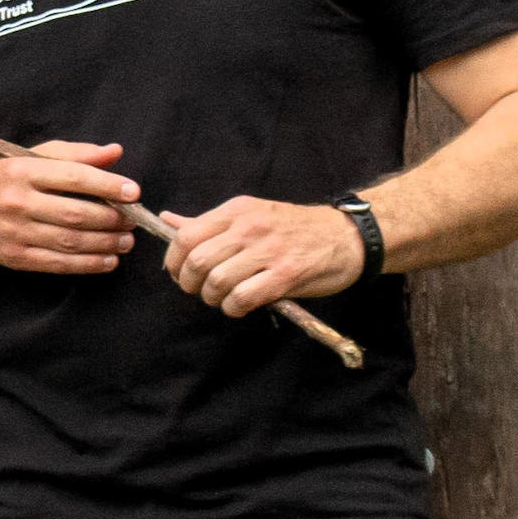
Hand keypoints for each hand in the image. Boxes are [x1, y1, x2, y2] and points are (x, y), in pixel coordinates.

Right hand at [0, 140, 142, 274]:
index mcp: (21, 171)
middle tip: (133, 220)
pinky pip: (59, 264)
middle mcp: (15, 202)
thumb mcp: (36, 158)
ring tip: (126, 240)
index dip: (107, 185)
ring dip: (106, 243)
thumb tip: (115, 152)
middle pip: (75, 214)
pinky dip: (89, 264)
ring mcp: (14, 233)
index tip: (133, 192)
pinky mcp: (16, 258)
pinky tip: (109, 260)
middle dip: (112, 219)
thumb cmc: (13, 181)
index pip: (73, 177)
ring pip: (70, 241)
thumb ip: (76, 154)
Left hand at [160, 194, 367, 314]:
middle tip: (201, 290)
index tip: (181, 274)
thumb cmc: (295, 229)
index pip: (186, 236)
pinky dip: (234, 308)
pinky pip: (243, 298)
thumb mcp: (251, 215)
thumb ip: (208, 223)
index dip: (174, 262)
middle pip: (197, 262)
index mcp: (237, 210)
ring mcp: (269, 250)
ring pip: (217, 282)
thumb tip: (167, 221)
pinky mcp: (287, 274)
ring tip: (224, 298)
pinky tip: (241, 306)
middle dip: (190, 284)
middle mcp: (250, 227)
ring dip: (213, 298)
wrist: (349, 236)